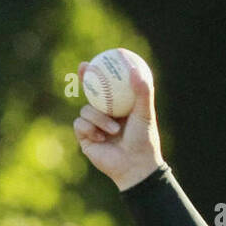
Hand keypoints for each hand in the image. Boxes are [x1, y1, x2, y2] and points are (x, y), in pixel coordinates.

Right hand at [73, 60, 163, 190]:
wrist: (135, 167)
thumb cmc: (143, 141)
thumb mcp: (145, 114)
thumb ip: (143, 93)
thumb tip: (137, 70)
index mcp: (120, 109)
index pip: (108, 86)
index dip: (101, 72)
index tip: (98, 58)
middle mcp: (106, 116)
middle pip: (91, 92)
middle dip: (85, 78)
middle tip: (84, 67)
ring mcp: (94, 126)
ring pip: (86, 109)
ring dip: (99, 118)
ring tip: (114, 130)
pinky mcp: (85, 138)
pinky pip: (80, 124)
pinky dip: (91, 129)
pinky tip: (101, 138)